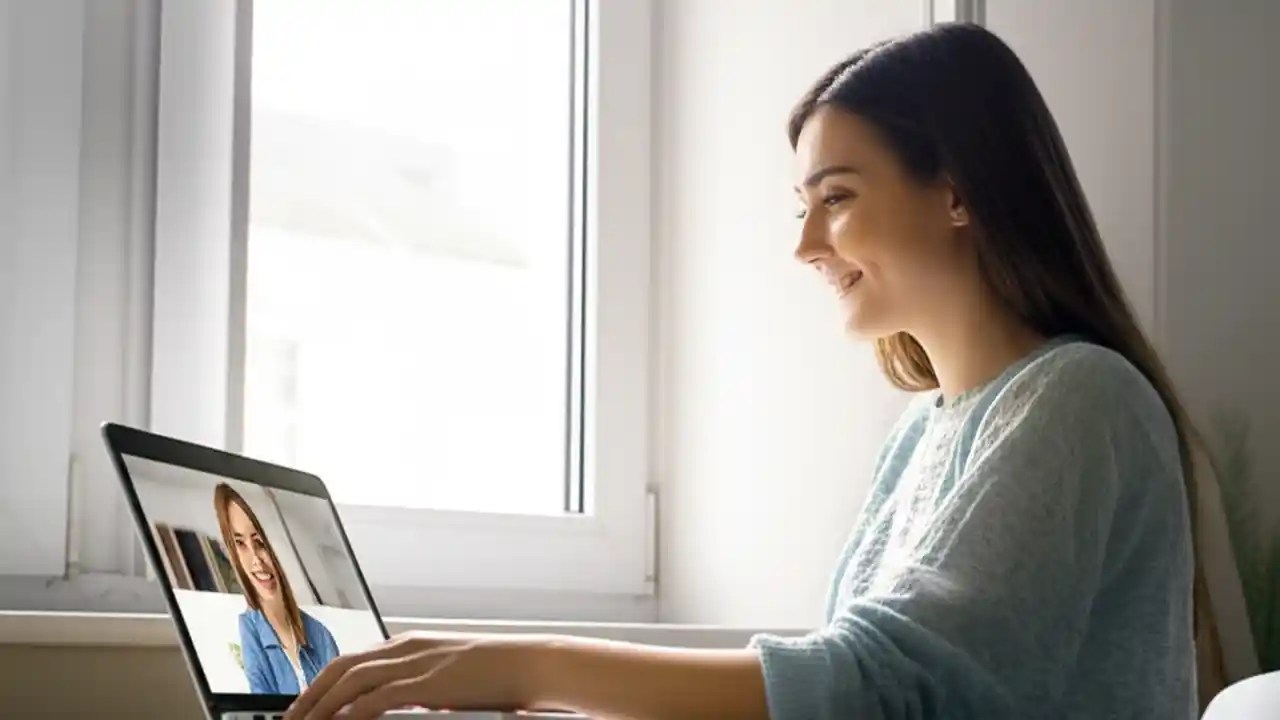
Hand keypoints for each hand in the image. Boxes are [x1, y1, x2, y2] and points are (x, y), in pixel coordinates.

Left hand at [284, 630, 544, 719]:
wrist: (532, 665)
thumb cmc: (501, 674)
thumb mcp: (454, 675)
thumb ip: (424, 685)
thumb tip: (403, 703)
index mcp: (411, 644)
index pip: (353, 660)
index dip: (322, 683)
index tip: (305, 706)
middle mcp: (407, 648)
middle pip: (341, 667)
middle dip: (310, 695)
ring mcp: (416, 663)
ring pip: (349, 681)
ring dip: (320, 706)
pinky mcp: (427, 683)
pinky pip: (375, 699)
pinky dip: (350, 713)